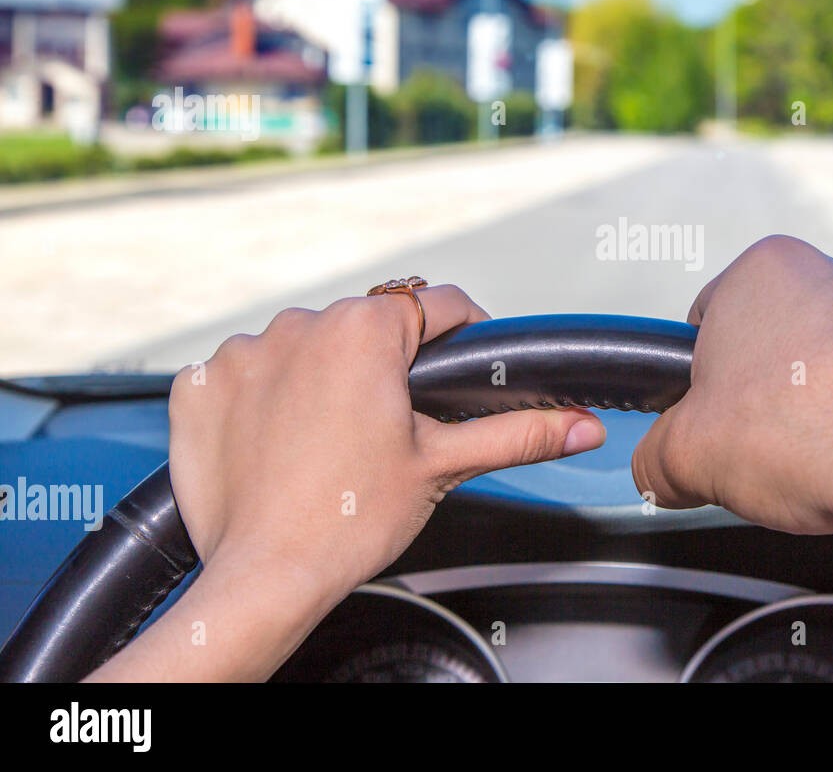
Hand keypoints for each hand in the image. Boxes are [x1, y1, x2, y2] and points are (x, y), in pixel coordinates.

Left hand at [168, 285, 605, 627]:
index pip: (435, 305)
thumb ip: (518, 434)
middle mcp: (299, 326)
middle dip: (384, 365)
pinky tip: (281, 442)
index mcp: (364, 332)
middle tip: (392, 426)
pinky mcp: (198, 385)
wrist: (264, 579)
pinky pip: (246, 372)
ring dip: (321, 377)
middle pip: (365, 326)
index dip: (462, 335)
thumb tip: (581, 426)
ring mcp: (241, 353)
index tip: (459, 368)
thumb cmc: (349, 523)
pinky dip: (264, 398)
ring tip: (331, 439)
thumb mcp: (443, 466)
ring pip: (305, 347)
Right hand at [632, 235, 832, 542]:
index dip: (705, 381)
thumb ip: (655, 459)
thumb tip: (655, 470)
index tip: (715, 421)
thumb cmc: (818, 436)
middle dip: (779, 391)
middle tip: (775, 450)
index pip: (711, 320)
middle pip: (788, 337)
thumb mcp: (688, 459)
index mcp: (767, 272)